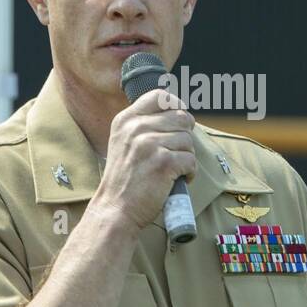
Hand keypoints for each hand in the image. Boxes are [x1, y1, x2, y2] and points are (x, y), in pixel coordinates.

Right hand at [93, 89, 195, 234]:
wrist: (115, 209)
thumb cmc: (125, 179)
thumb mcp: (124, 142)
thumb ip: (143, 125)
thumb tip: (178, 112)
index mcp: (126, 120)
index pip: (160, 96)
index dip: (176, 106)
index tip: (178, 122)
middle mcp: (136, 128)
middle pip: (181, 117)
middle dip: (184, 137)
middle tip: (175, 153)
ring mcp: (149, 144)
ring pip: (188, 140)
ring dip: (186, 157)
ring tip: (172, 170)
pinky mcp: (163, 162)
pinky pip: (191, 160)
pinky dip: (189, 173)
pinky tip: (176, 179)